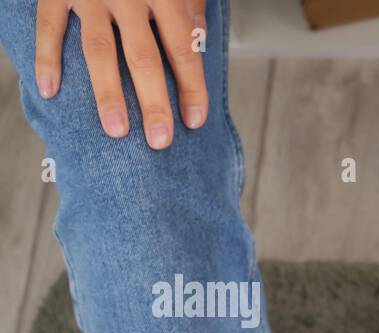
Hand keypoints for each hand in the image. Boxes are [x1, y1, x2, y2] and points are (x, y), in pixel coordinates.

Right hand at [35, 0, 208, 146]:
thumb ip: (188, 3)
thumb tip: (199, 38)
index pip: (183, 49)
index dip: (192, 87)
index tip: (196, 121)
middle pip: (143, 58)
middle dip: (154, 102)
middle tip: (160, 141)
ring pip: (99, 51)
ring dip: (108, 94)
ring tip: (116, 131)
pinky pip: (50, 27)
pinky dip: (47, 59)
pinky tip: (49, 91)